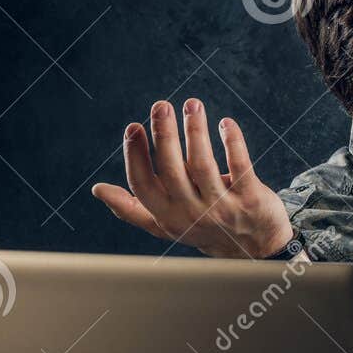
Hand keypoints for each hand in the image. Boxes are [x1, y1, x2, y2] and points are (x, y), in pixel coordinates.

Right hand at [91, 99, 294, 259]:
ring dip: (195, 131)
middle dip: (164, 135)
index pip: (142, 184)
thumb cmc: (203, 229)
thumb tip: (97, 190)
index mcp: (166, 216)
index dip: (135, 155)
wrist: (254, 249)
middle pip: (171, 169)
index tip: (133, 126)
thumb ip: (133, 207)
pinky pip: (241, 166)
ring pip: (203, 165)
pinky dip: (232, 143)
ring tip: (192, 104)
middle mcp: (192, 213)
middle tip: (161, 105)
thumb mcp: (166, 225)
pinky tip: (225, 123)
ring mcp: (222, 207)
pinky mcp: (250, 199)